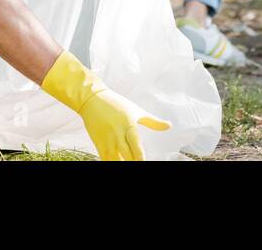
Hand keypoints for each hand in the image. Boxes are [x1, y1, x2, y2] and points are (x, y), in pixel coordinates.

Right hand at [40, 50, 169, 159]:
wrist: (92, 99)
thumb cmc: (116, 104)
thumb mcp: (136, 111)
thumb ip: (153, 121)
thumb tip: (169, 126)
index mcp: (129, 125)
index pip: (137, 147)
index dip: (141, 158)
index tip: (144, 162)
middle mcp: (117, 134)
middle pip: (127, 156)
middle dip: (133, 162)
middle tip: (137, 163)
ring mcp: (107, 140)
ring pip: (115, 159)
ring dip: (122, 163)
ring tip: (128, 163)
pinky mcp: (98, 143)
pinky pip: (105, 158)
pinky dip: (111, 162)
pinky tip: (117, 162)